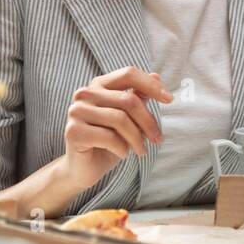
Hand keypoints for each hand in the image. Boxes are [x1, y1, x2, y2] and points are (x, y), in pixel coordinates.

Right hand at [60, 66, 171, 190]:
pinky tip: (122, 153)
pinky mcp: (74, 131)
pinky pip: (109, 137)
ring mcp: (77, 111)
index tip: (169, 99)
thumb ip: (137, 98)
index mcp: (98, 85)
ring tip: (140, 150)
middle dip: (148, 122)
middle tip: (158, 139)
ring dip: (137, 139)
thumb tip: (156, 76)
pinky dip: (122, 148)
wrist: (84, 169)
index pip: (128, 74)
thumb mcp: (127, 119)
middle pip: (128, 100)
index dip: (151, 85)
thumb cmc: (107, 143)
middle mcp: (85, 94)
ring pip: (120, 119)